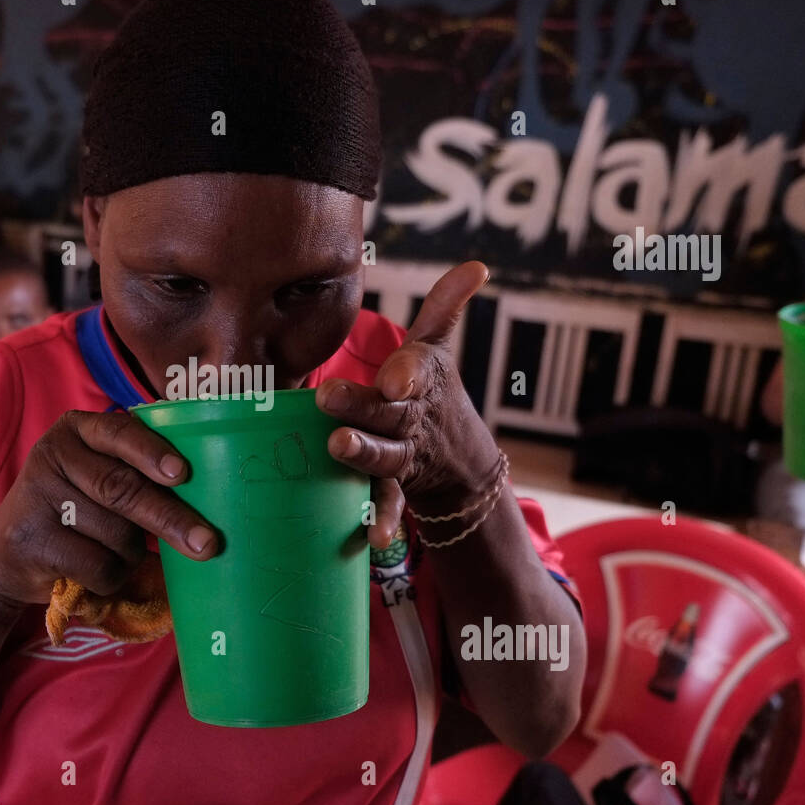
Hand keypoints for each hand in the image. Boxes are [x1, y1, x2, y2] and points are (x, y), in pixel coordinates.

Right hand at [0, 410, 219, 610]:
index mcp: (77, 429)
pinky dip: (112, 577)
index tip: (183, 474)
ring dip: (133, 554)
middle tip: (206, 544)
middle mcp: (53, 454)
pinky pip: (97, 565)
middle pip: (122, 489)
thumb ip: (135, 473)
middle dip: (170, 518)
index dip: (152, 453)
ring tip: (123, 554)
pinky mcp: (30, 540)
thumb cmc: (74, 510)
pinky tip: (99, 573)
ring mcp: (37, 496)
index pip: (119, 434)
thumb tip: (209, 498)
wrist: (7, 553)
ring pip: (116, 533)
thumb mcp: (96, 476)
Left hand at [316, 260, 497, 547]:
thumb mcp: (436, 349)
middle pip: (388, 413)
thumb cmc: (430, 392)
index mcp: (422, 382)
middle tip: (327, 397)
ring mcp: (405, 455)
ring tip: (337, 447)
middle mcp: (413, 419)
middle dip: (362, 407)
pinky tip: (370, 538)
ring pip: (384, 457)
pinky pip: (384, 503)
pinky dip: (380, 521)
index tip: (394, 375)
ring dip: (363, 453)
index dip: (407, 374)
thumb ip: (445, 308)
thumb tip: (477, 266)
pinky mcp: (392, 486)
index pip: (416, 373)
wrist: (458, 460)